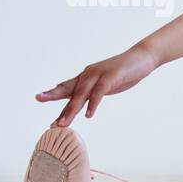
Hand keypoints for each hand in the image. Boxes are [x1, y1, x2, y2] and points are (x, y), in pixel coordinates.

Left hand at [37, 45, 158, 125]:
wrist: (143, 57)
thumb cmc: (126, 71)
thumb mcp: (108, 83)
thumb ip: (96, 91)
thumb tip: (86, 102)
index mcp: (86, 76)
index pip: (66, 87)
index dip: (52, 94)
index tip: (39, 99)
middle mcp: (88, 74)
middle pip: (69, 91)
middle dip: (55, 104)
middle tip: (46, 115)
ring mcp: (99, 74)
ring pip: (81, 94)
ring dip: (72, 110)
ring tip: (64, 124)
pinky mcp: (111, 76)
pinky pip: (99, 92)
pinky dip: (93, 104)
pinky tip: (88, 115)